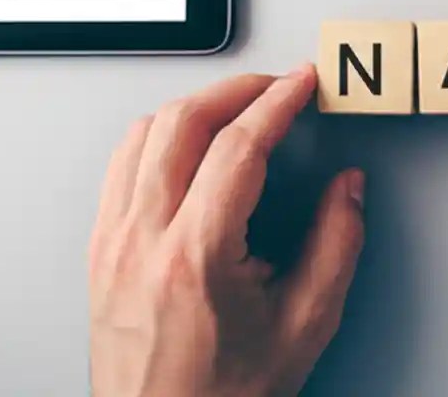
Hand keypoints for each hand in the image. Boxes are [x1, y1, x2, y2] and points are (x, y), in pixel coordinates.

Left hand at [88, 65, 364, 396]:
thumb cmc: (224, 395)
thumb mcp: (306, 325)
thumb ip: (337, 246)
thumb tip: (347, 188)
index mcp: (197, 256)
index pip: (238, 147)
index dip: (278, 102)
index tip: (303, 83)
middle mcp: (143, 241)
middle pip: (183, 122)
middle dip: (239, 88)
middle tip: (278, 85)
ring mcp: (112, 242)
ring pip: (144, 133)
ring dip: (197, 106)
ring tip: (240, 107)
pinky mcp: (100, 249)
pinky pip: (122, 164)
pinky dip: (161, 135)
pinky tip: (191, 142)